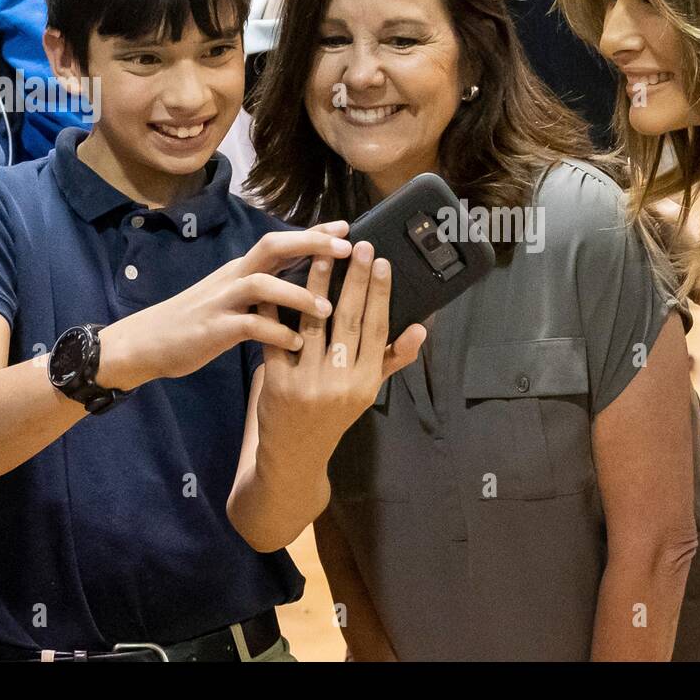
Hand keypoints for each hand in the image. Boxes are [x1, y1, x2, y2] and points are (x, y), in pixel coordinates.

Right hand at [96, 223, 356, 389]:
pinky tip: (297, 343)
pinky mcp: (213, 328)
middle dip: (310, 244)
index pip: (281, 241)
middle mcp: (234, 277)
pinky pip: (248, 325)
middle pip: (272, 246)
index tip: (347, 227)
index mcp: (242, 270)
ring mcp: (222, 301)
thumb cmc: (199, 321)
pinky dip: (276, 333)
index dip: (314, 232)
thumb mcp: (234, 298)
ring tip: (327, 308)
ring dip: (297, 293)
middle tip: (347, 249)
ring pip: (261, 284)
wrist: (147, 342)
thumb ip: (264, 288)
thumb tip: (304, 283)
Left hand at [258, 238, 424, 453]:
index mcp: (367, 382)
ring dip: (318, 284)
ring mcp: (308, 382)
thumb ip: (394, 358)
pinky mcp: (277, 382)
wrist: (295, 454)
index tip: (382, 262)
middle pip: (349, 321)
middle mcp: (341, 382)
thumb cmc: (336, 415)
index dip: (381, 294)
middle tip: (359, 246)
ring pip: (314, 323)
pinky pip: (278, 337)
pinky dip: (277, 308)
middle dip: (356, 280)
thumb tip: (422, 327)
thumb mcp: (369, 391)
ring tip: (323, 252)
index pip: (378, 329)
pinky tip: (279, 281)